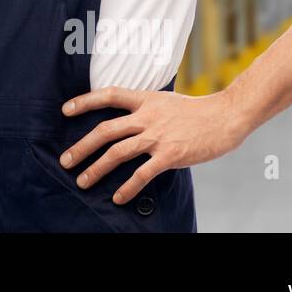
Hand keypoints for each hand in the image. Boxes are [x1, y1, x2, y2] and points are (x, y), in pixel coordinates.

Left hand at [58, 86, 249, 204]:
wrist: (226, 116)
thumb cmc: (197, 111)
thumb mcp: (166, 101)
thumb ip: (146, 107)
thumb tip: (130, 118)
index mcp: (145, 100)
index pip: (108, 95)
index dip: (85, 101)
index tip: (65, 110)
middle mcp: (147, 116)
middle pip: (105, 130)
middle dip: (82, 146)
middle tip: (65, 160)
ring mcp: (157, 136)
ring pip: (118, 152)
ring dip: (97, 168)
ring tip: (83, 180)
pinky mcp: (170, 155)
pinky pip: (142, 173)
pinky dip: (128, 186)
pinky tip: (118, 197)